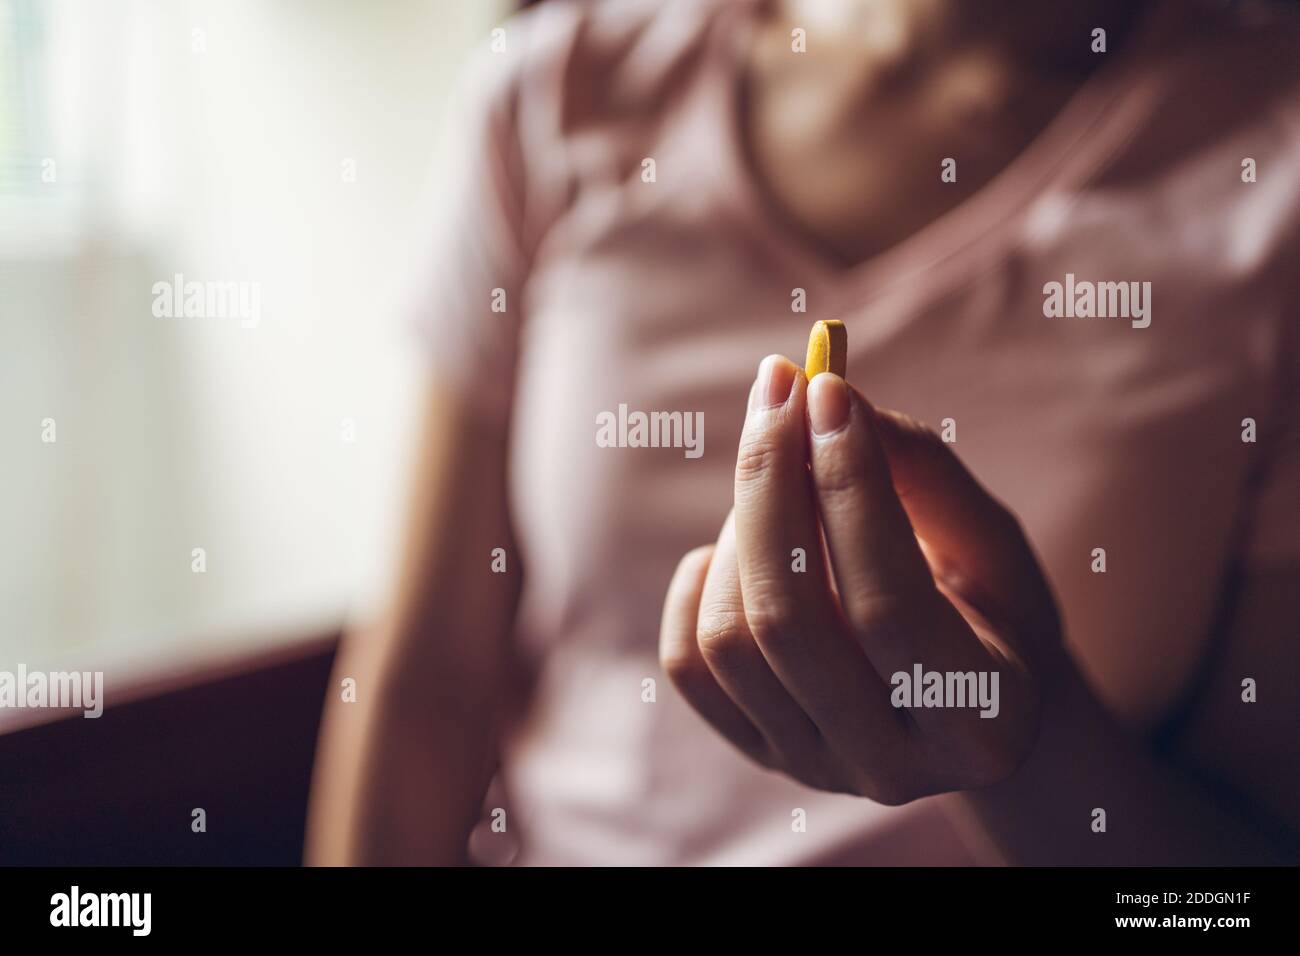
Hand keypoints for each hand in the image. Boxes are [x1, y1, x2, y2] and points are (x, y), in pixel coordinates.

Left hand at [660, 355, 1064, 803]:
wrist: (967, 699)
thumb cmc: (988, 606)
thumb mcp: (989, 542)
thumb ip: (925, 474)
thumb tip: (832, 402)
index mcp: (978, 719)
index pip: (887, 602)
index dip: (850, 490)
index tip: (828, 390)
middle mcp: (889, 765)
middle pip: (788, 621)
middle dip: (772, 486)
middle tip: (779, 391)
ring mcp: (812, 765)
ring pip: (729, 640)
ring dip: (741, 531)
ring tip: (779, 483)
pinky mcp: (756, 750)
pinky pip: (687, 662)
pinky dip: (698, 583)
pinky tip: (739, 549)